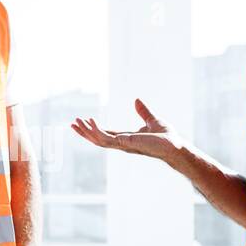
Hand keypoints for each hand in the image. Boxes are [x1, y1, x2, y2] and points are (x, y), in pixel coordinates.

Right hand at [70, 98, 184, 161]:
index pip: (106, 135)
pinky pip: (106, 137)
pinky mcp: (125, 143)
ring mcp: (122, 145)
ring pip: (98, 140)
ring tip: (75, 122)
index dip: (94, 129)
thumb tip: (137, 100)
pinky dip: (96, 130)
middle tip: (72, 124)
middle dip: (85, 133)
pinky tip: (90, 121)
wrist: (174, 146)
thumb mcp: (152, 120)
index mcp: (126, 139)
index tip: (85, 121)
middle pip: (98, 139)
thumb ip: (143, 111)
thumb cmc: (166, 138)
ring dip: (86, 131)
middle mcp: (122, 144)